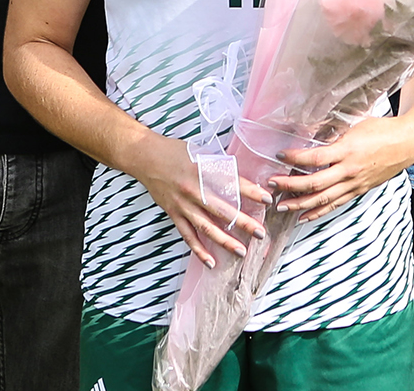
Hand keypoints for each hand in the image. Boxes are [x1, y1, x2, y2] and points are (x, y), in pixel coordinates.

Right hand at [129, 134, 270, 267]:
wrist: (145, 156)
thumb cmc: (175, 151)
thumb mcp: (201, 152)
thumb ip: (219, 166)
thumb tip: (241, 179)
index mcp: (203, 171)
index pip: (232, 183)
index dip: (251, 192)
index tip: (268, 200)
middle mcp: (194, 190)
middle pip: (222, 210)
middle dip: (243, 223)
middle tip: (260, 232)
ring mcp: (182, 205)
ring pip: (206, 227)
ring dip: (224, 241)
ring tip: (241, 251)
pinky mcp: (173, 214)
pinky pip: (188, 235)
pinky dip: (199, 250)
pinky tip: (211, 262)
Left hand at [270, 116, 413, 221]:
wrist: (407, 142)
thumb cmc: (382, 129)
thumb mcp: (355, 126)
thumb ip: (335, 136)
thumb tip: (312, 139)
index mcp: (347, 150)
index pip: (315, 157)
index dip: (295, 157)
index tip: (279, 155)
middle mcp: (349, 170)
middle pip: (315, 183)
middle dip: (291, 186)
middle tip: (272, 186)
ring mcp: (354, 183)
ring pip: (323, 199)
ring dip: (300, 204)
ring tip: (281, 206)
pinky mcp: (359, 190)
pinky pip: (335, 204)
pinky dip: (318, 213)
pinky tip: (303, 217)